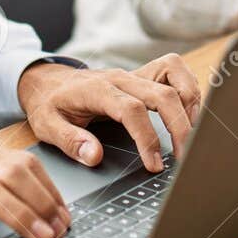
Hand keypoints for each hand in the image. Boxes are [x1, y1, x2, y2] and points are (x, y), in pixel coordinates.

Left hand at [17, 54, 202, 175]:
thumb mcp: (47, 125)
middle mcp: (121, 78)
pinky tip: (187, 116)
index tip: (154, 164)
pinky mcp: (144, 75)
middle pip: (163, 94)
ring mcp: (135, 74)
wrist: (48, 80)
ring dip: (189, 103)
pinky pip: (176, 72)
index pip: (132, 110)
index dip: (147, 138)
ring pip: (176, 75)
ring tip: (190, 135)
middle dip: (180, 127)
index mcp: (97, 90)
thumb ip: (70, 141)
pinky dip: (188, 91)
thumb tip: (95, 156)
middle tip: (183, 158)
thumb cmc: (50, 103)